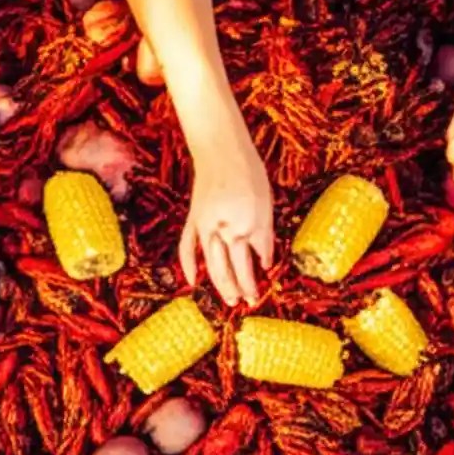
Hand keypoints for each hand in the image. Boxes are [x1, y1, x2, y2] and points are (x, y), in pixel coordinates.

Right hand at [179, 135, 274, 306]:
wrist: (220, 151)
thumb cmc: (249, 174)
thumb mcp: (266, 204)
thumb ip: (265, 236)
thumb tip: (266, 263)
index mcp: (245, 225)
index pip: (252, 260)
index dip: (259, 275)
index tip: (265, 285)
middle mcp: (224, 230)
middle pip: (232, 268)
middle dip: (242, 288)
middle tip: (248, 303)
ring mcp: (205, 227)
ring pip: (212, 264)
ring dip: (221, 285)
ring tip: (230, 300)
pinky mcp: (193, 221)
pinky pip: (187, 248)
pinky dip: (188, 266)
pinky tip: (192, 282)